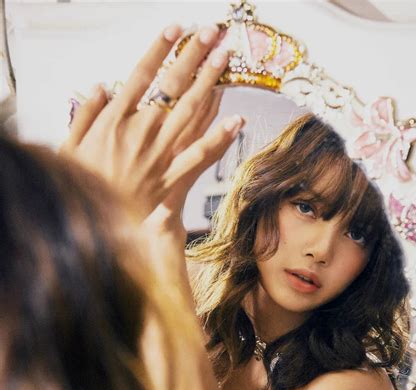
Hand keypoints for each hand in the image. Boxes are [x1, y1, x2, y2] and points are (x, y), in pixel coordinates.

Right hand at [61, 24, 244, 224]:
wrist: (99, 226)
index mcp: (116, 120)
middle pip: (173, 87)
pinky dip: (219, 137)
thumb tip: (102, 87)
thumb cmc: (85, 186)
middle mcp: (143, 132)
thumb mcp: (71, 146)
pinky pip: (200, 155)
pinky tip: (236, 120)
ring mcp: (161, 154)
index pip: (143, 75)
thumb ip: (88, 114)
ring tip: (226, 61)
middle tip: (212, 34)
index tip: (176, 29)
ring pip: (190, 113)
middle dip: (195, 57)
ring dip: (210, 84)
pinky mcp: (172, 177)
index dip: (161, 49)